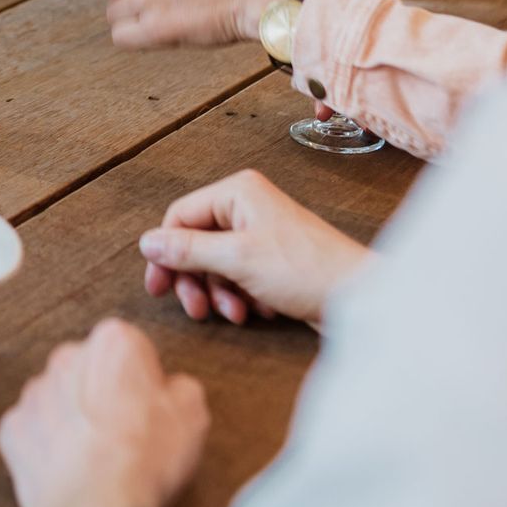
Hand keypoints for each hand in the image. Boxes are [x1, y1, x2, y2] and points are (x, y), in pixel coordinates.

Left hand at [0, 319, 207, 506]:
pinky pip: (33, 431)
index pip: (131, 349)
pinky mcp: (12, 428)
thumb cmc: (145, 459)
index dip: (144, 382)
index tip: (151, 409)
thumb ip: (181, 388)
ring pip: (58, 399)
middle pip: (90, 370)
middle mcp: (66, 358)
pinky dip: (48, 447)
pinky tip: (70, 470)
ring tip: (97, 458)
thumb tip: (172, 389)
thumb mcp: (192, 417)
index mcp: (113, 342)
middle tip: (125, 434)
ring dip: (73, 419)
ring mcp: (34, 393)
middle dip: (104, 394)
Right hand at [139, 170, 371, 327]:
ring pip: (217, 265)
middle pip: (197, 243)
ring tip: (236, 314)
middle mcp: (248, 207)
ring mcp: (262, 233)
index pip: (180, 216)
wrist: (359, 297)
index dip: (165, 253)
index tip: (158, 287)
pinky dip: (242, 297)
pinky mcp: (274, 259)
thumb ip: (188, 250)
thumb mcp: (237, 260)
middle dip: (196, 280)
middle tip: (196, 310)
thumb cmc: (306, 270)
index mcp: (238, 193)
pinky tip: (259, 310)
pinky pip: (240, 277)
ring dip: (220, 293)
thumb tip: (147, 242)